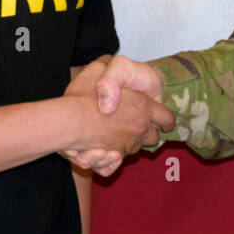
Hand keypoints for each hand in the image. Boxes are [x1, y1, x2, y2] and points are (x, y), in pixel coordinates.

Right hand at [61, 59, 172, 175]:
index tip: (162, 119)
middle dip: (148, 132)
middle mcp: (139, 129)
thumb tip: (117, 76)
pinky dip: (113, 161)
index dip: (165, 118)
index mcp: (144, 107)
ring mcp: (126, 146)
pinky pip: (117, 164)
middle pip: (153, 137)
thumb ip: (112, 71)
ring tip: (118, 135)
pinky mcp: (111, 159)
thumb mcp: (99, 68)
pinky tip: (107, 152)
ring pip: (134, 149)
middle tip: (139, 126)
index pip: (167, 118)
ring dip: (129, 143)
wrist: (66, 122)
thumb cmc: (83, 96)